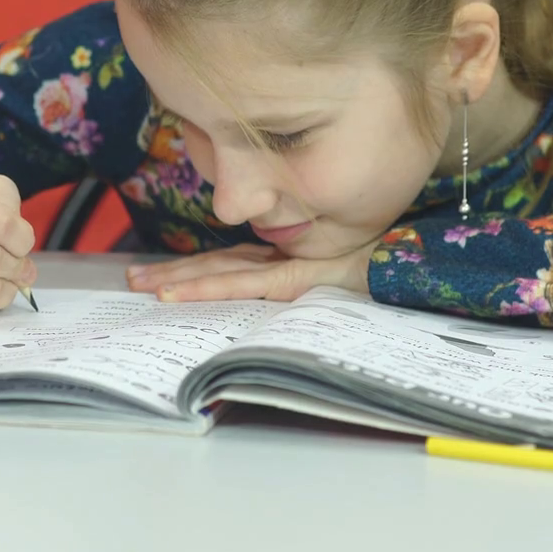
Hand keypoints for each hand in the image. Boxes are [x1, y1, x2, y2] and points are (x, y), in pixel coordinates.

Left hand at [124, 243, 372, 302]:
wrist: (420, 265)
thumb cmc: (384, 273)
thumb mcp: (337, 283)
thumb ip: (308, 282)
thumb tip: (282, 294)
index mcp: (288, 258)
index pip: (230, 262)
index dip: (193, 268)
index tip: (156, 277)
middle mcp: (283, 257)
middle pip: (218, 265)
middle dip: (174, 272)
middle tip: (132, 279)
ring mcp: (291, 265)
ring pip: (223, 272)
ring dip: (180, 279)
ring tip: (144, 287)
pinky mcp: (303, 278)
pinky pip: (247, 286)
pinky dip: (209, 289)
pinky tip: (177, 293)